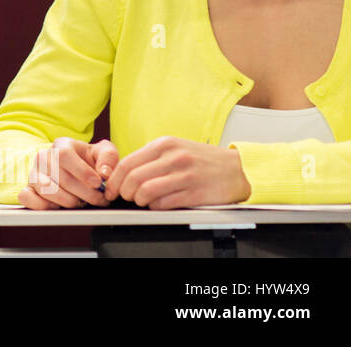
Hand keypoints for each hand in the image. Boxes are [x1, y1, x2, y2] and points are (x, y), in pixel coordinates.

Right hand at [18, 137, 117, 208]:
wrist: (75, 168)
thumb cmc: (89, 160)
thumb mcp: (103, 152)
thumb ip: (108, 158)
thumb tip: (104, 172)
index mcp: (61, 145)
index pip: (65, 155)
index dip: (82, 171)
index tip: (98, 183)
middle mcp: (43, 157)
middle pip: (60, 177)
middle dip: (84, 193)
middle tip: (99, 199)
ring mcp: (34, 173)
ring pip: (46, 190)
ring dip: (68, 201)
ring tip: (81, 201)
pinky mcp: (28, 188)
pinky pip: (28, 198)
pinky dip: (45, 205)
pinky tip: (60, 205)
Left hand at [103, 136, 250, 208]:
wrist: (238, 169)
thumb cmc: (203, 160)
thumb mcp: (175, 149)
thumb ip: (150, 158)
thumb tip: (123, 172)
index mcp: (164, 144)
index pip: (127, 163)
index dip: (114, 180)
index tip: (112, 189)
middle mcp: (173, 157)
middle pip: (133, 178)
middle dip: (124, 192)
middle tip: (127, 197)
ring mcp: (184, 175)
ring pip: (145, 191)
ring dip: (139, 201)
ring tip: (143, 201)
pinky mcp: (194, 192)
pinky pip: (164, 203)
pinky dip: (155, 207)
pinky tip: (159, 204)